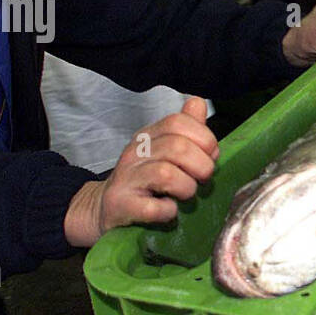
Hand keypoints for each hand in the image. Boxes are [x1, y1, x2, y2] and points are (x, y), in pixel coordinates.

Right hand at [64, 97, 218, 247]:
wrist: (105, 209)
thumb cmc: (143, 180)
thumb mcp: (163, 149)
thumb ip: (185, 128)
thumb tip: (198, 103)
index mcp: (148, 136)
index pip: (178, 122)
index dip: (204, 138)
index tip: (210, 156)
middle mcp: (135, 153)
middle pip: (177, 147)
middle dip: (202, 166)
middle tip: (202, 179)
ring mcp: (126, 179)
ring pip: (166, 174)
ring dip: (187, 188)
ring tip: (185, 195)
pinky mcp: (122, 205)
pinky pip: (153, 207)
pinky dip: (168, 211)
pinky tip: (168, 210)